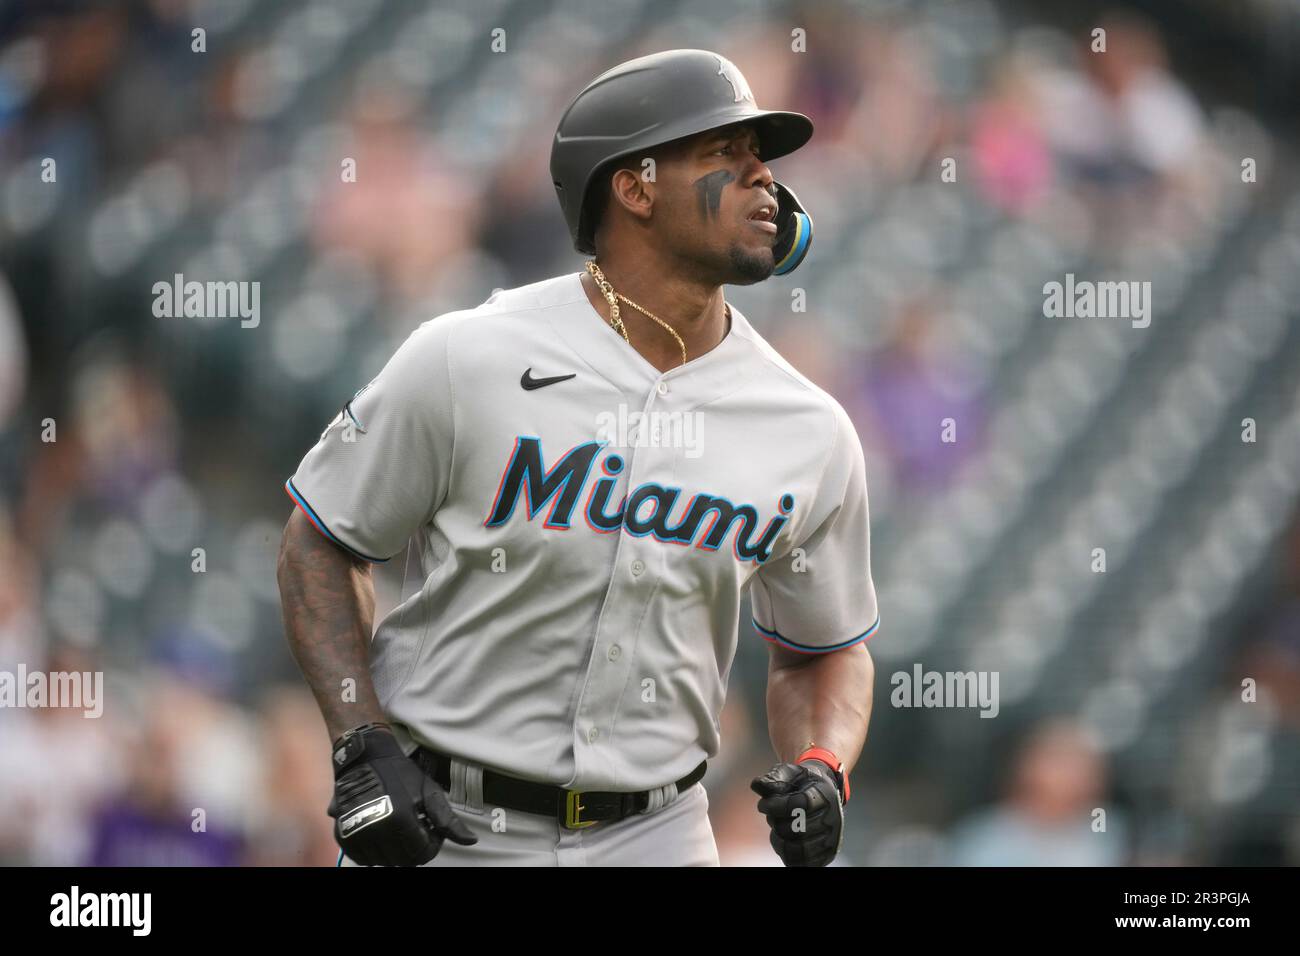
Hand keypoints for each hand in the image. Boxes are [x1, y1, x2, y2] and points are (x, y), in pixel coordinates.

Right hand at [328, 723, 476, 866]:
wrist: (366, 758)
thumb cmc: (401, 774)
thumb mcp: (430, 793)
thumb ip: (449, 821)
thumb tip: (471, 842)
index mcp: (400, 821)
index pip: (423, 853)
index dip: (433, 844)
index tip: (431, 829)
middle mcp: (376, 831)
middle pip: (404, 860)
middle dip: (415, 848)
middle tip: (416, 828)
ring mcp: (357, 835)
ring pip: (384, 862)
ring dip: (395, 851)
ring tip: (399, 829)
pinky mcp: (343, 836)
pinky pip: (364, 858)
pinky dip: (376, 852)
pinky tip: (383, 834)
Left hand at [750, 760, 844, 866]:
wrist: (825, 793)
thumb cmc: (804, 783)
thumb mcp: (791, 772)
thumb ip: (775, 777)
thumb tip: (757, 785)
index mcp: (823, 795)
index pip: (797, 805)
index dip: (775, 806)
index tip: (763, 804)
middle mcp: (831, 818)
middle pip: (794, 829)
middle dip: (776, 822)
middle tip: (773, 815)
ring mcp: (830, 838)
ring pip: (796, 848)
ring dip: (779, 838)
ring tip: (778, 827)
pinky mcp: (826, 854)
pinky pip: (800, 862)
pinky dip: (786, 853)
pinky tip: (784, 840)